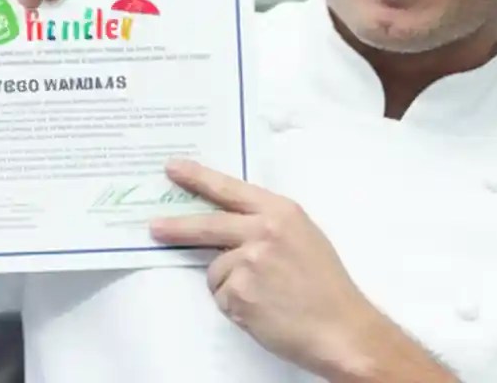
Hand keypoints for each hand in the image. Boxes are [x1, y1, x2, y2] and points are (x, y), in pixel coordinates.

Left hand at [148, 159, 386, 378]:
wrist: (341, 328)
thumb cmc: (326, 286)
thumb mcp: (303, 237)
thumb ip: (267, 226)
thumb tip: (230, 226)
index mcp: (281, 212)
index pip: (230, 189)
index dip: (199, 178)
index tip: (173, 168)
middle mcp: (262, 231)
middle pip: (207, 224)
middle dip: (176, 227)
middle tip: (155, 228)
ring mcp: (248, 261)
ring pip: (216, 269)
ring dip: (231, 284)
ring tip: (267, 297)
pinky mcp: (238, 292)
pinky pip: (222, 296)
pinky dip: (235, 306)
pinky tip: (264, 311)